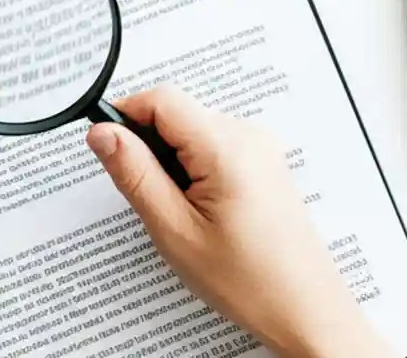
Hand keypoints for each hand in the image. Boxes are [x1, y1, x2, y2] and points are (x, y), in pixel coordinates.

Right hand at [86, 87, 394, 357]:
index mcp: (226, 146)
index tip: (106, 147)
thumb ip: (135, 174)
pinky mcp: (263, 162)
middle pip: (177, 113)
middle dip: (149, 147)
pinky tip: (201, 211)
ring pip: (193, 131)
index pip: (161, 99)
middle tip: (149, 198)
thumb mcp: (175, 230)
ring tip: (180, 213)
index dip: (125, 115)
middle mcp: (248, 135)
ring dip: (172, 161)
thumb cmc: (248, 279)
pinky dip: (194, 169)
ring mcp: (260, 147)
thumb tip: (102, 133)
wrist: (304, 307)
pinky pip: (214, 147)